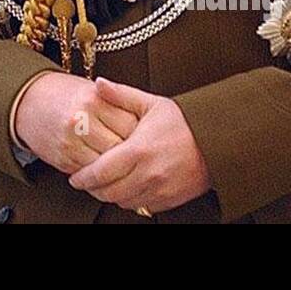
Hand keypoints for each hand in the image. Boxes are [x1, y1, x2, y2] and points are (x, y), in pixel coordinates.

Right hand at [14, 72, 138, 173]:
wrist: (29, 100)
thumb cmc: (66, 95)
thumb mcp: (93, 91)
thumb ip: (117, 105)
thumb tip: (145, 126)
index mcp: (95, 98)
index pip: (131, 123)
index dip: (143, 134)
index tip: (149, 138)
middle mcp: (82, 118)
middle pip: (121, 145)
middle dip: (133, 153)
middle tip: (141, 155)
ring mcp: (71, 139)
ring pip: (107, 164)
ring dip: (118, 168)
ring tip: (127, 167)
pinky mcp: (63, 157)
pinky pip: (90, 173)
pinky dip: (101, 175)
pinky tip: (107, 171)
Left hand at [67, 78, 211, 213]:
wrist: (217, 142)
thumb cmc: (184, 122)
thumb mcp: (151, 103)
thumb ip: (121, 94)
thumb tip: (99, 83)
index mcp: (139, 150)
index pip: (100, 172)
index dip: (82, 178)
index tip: (73, 177)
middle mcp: (148, 174)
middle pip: (108, 192)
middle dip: (93, 189)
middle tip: (86, 181)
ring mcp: (159, 190)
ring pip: (123, 202)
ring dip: (110, 195)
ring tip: (105, 183)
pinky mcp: (169, 200)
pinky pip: (141, 207)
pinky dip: (130, 200)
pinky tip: (127, 187)